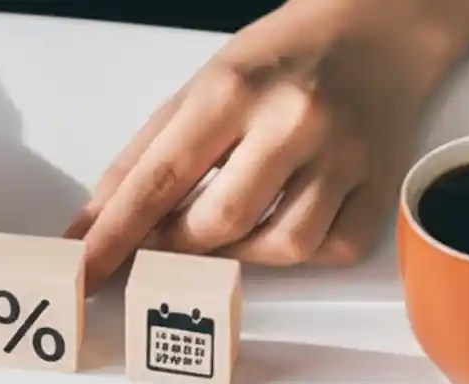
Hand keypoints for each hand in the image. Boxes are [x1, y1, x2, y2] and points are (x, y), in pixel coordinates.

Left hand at [69, 0, 468, 291]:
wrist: (377, 28)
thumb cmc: (277, 60)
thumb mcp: (200, 86)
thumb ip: (144, 156)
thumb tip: (94, 226)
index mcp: (234, 89)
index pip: (161, 177)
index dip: (117, 233)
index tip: (86, 271)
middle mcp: (294, 120)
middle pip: (220, 221)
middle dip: (178, 247)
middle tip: (163, 245)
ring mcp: (345, 155)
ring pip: (281, 246)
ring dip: (239, 255)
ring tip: (228, 226)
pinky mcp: (382, 183)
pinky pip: (332, 249)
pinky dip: (300, 251)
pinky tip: (286, 220)